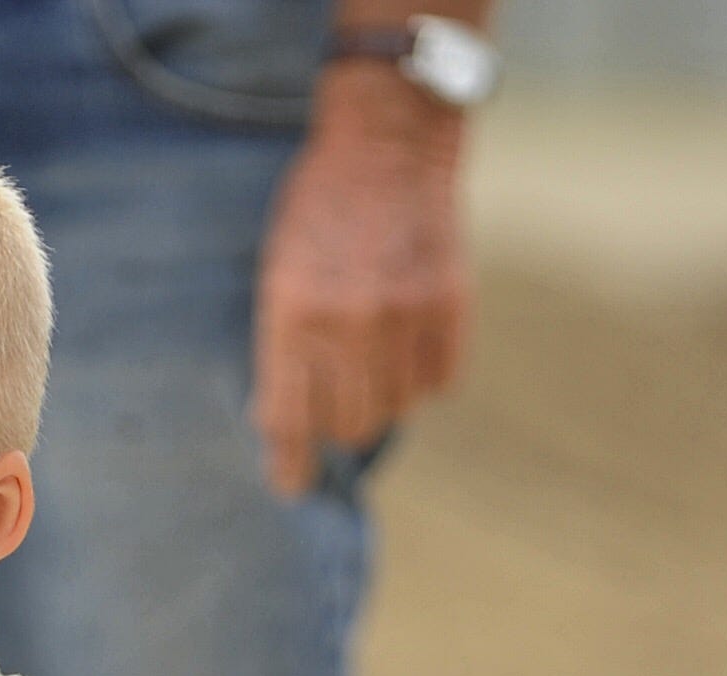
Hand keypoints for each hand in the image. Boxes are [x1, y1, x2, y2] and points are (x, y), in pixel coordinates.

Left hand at [251, 66, 471, 499]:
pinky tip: (411, 341)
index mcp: (290, 313)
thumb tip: (277, 425)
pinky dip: (426, 375)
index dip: (290, 463)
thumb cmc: (320, 208)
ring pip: (396, 408)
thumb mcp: (277, 271)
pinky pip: (441, 382)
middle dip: (339, 423)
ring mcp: (402, 314)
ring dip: (384, 398)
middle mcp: (346, 321)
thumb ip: (280, 347)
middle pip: (347, 425)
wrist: (388, 140)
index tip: (292, 485)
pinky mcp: (449, 305)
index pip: (288, 419)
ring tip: (375, 358)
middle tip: (339, 401)